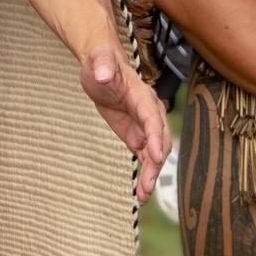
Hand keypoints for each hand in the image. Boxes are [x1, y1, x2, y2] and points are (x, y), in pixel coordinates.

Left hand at [79, 44, 171, 201]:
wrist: (100, 67)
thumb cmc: (99, 61)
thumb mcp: (97, 60)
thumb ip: (102, 65)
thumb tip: (102, 74)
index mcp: (141, 95)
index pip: (152, 116)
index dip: (155, 135)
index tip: (155, 154)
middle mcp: (149, 111)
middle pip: (159, 139)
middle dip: (155, 163)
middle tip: (147, 186)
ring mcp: (145, 125)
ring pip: (155, 152)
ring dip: (152, 174)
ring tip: (143, 196)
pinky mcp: (137, 135)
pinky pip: (146, 156)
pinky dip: (147, 173)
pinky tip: (142, 192)